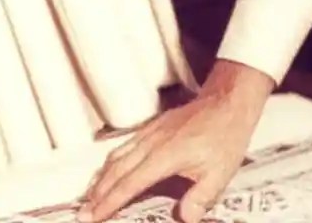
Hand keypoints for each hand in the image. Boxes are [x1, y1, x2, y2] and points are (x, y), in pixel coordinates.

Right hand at [76, 60, 275, 222]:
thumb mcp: (222, 171)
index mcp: (166, 156)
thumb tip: (186, 218)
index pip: (130, 184)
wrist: (228, 100)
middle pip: (115, 171)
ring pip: (116, 157)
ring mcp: (151, 133)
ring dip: (100, 178)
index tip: (93, 216)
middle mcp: (152, 143)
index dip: (109, 203)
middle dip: (97, 194)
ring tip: (90, 195)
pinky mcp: (153, 126)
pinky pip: (124, 145)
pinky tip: (109, 167)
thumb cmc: (226, 133)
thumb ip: (201, 197)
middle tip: (83, 212)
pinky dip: (111, 160)